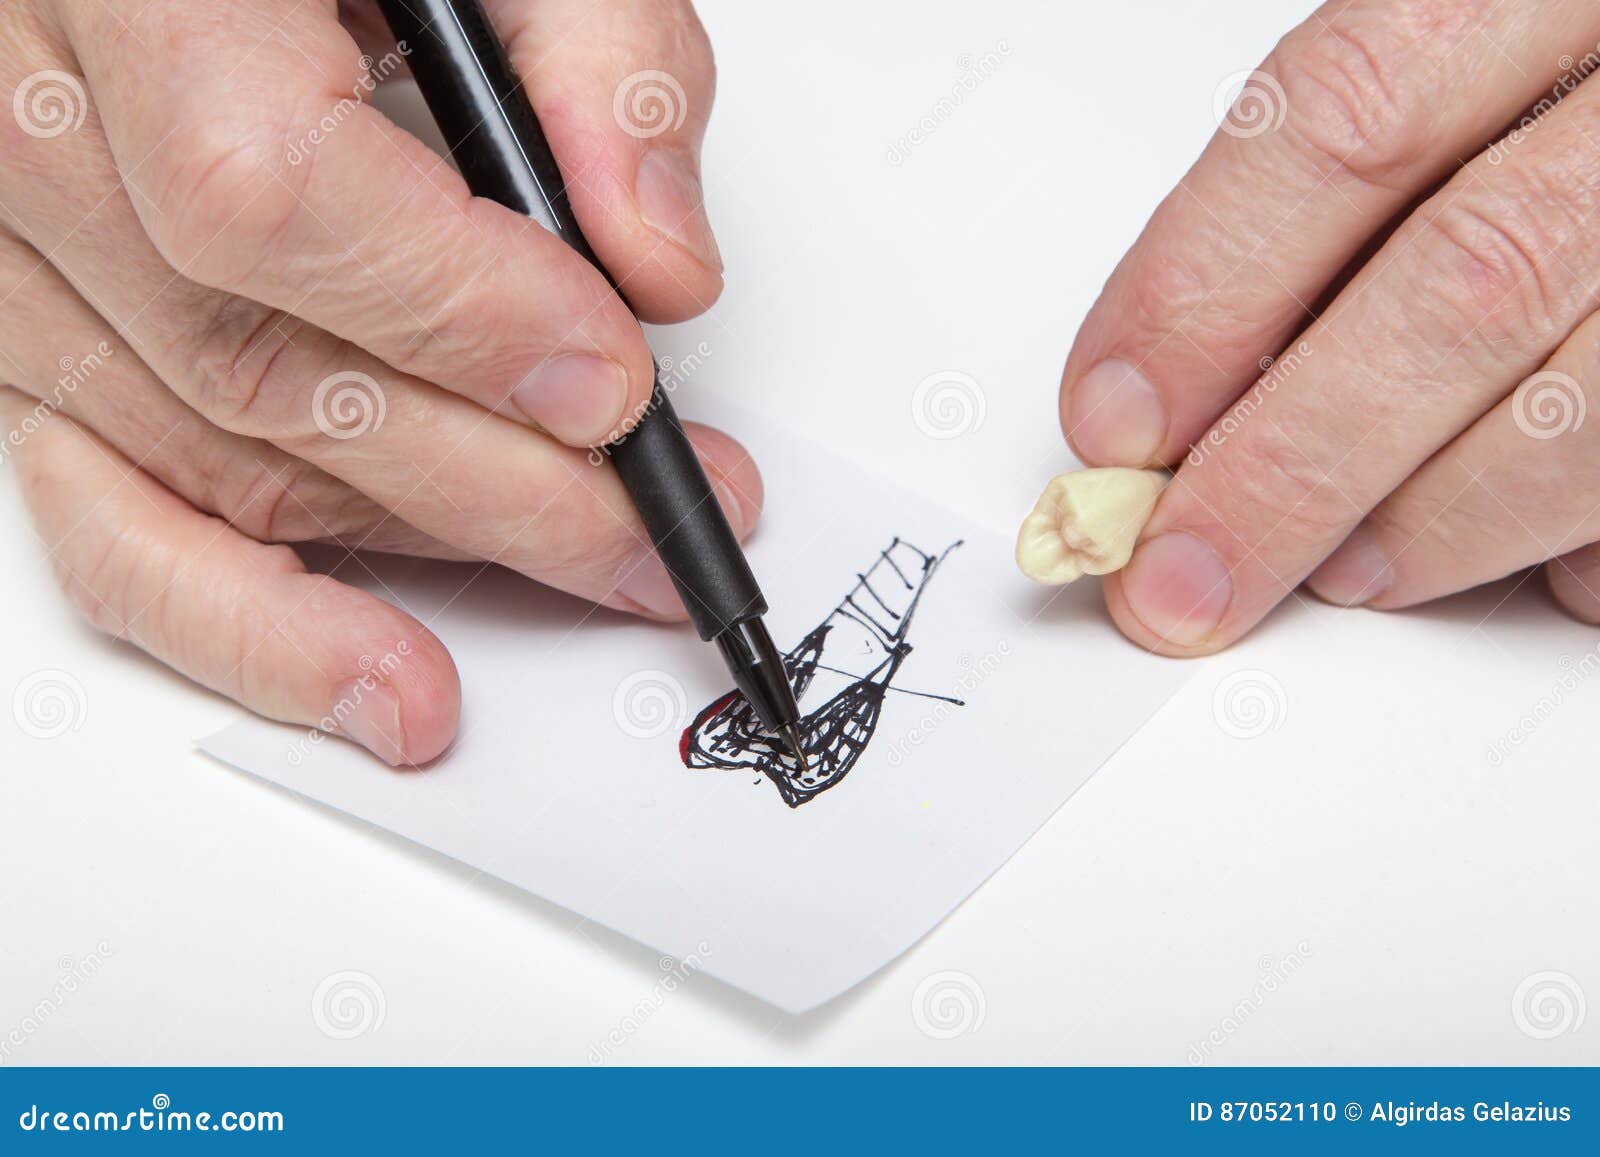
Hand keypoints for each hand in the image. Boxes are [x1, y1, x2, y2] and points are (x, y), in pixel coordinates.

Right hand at [0, 0, 759, 761]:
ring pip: (213, 463)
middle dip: (500, 478)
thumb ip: (597, 53)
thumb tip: (662, 266)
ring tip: (590, 581)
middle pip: (260, 364)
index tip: (612, 382)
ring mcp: (14, 256)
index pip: (266, 190)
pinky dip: (249, 619)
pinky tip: (369, 677)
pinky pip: (109, 518)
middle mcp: (29, 122)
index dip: (455, 312)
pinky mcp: (36, 344)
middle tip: (655, 525)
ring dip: (424, 552)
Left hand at [1059, 0, 1599, 652]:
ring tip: (1343, 571)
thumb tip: (1174, 394)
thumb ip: (1333, 203)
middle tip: (1185, 568)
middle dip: (1294, 459)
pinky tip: (1523, 559)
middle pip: (1467, 278)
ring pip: (1593, 397)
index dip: (1207, 283)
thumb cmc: (1564, 96)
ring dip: (1437, 518)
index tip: (1116, 418)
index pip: (1347, 114)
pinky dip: (1584, 545)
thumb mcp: (1456, 75)